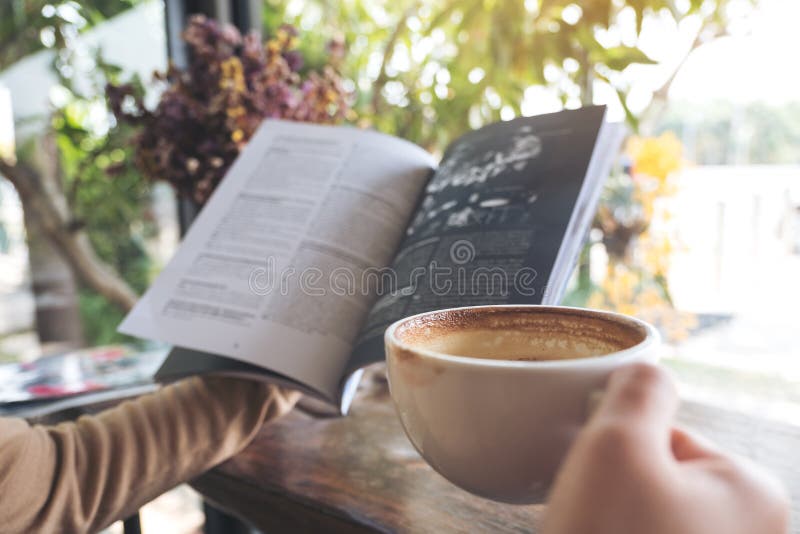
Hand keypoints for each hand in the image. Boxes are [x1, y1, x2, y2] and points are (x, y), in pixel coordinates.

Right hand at [543, 364, 788, 533]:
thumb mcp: (616, 446)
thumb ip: (638, 390)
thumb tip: (649, 368)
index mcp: (754, 493)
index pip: (668, 440)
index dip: (617, 457)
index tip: (600, 492)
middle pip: (661, 483)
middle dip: (616, 498)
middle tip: (595, 526)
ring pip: (649, 522)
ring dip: (614, 526)